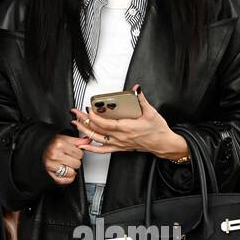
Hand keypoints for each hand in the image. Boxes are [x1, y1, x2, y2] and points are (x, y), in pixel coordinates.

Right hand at [43, 133, 91, 183]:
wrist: (36, 148)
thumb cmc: (50, 143)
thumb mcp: (63, 138)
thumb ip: (77, 141)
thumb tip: (88, 141)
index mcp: (60, 144)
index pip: (80, 153)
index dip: (78, 153)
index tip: (72, 152)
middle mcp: (55, 155)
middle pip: (77, 163)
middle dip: (75, 161)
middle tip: (68, 158)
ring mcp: (51, 165)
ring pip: (72, 172)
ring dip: (71, 169)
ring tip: (66, 164)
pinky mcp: (49, 174)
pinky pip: (64, 181)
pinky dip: (67, 178)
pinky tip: (66, 173)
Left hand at [70, 86, 187, 159]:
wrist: (163, 144)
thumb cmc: (157, 130)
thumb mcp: (151, 112)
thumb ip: (141, 99)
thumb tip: (137, 89)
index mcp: (126, 128)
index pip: (105, 123)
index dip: (94, 117)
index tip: (88, 109)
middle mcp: (120, 137)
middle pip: (98, 130)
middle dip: (85, 121)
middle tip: (76, 113)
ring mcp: (119, 143)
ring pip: (97, 139)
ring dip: (85, 132)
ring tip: (76, 124)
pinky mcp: (120, 147)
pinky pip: (103, 150)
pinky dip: (91, 148)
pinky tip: (83, 146)